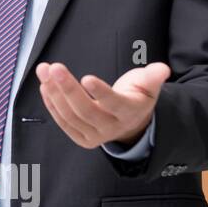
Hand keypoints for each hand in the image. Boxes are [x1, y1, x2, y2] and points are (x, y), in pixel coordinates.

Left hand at [35, 61, 170, 148]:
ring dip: (54, 93)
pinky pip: (64, 122)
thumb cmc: (136, 97)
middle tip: (54, 68)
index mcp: (130, 112)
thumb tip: (162, 69)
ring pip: (71, 116)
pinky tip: (45, 86)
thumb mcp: (148, 85)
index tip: (86, 77)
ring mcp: (95, 135)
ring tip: (45, 72)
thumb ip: (153, 77)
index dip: (100, 92)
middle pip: (86, 110)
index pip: (113, 103)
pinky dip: (51, 104)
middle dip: (68, 89)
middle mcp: (112, 127)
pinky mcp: (82, 138)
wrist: (131, 122)